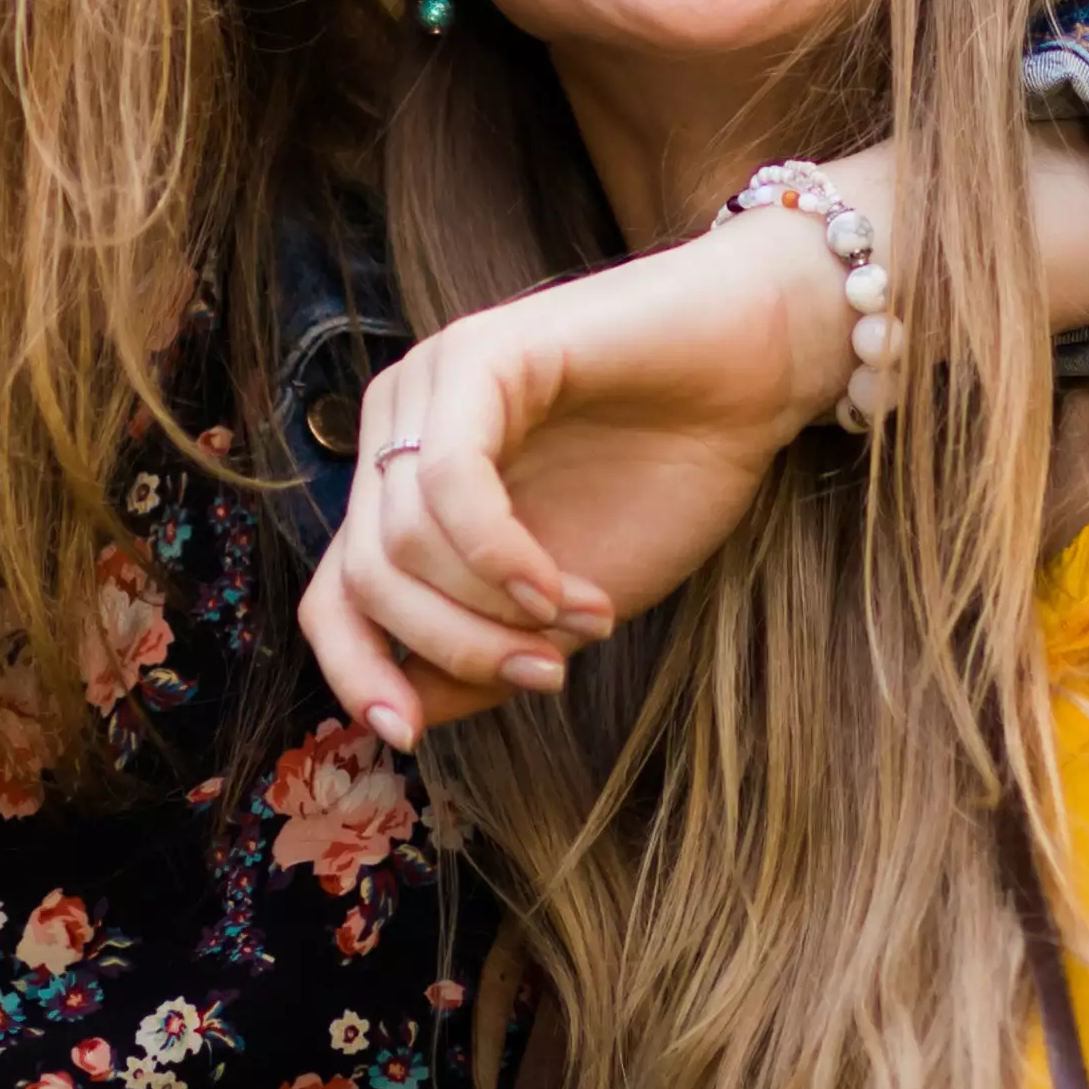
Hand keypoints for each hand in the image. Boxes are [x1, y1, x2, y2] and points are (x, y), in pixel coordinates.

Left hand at [297, 217, 848, 742]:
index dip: (356, 673)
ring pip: (401, 543)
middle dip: (457, 650)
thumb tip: (405, 717)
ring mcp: (429, 385)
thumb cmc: (664, 479)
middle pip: (365, 580)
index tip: (405, 735)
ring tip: (585, 617)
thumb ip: (477, 657)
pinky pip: (450, 482)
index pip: (333, 598)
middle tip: (548, 672)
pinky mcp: (477, 353)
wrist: (755, 375)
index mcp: (401, 487)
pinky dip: (500, 556)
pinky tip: (559, 586)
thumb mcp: (558, 606)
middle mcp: (396, 430)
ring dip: (496, 611)